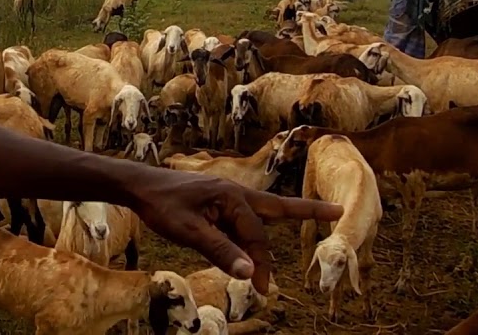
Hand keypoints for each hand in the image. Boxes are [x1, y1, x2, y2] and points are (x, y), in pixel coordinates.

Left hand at [127, 168, 342, 294]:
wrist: (139, 187)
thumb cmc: (162, 206)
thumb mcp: (189, 232)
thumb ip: (220, 251)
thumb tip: (250, 272)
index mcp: (232, 196)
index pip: (256, 237)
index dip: (261, 265)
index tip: (262, 291)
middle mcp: (235, 194)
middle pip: (278, 207)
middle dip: (308, 211)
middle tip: (338, 212)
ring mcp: (227, 198)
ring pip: (258, 220)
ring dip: (270, 237)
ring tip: (309, 223)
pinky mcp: (219, 204)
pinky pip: (241, 223)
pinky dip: (247, 238)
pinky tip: (244, 255)